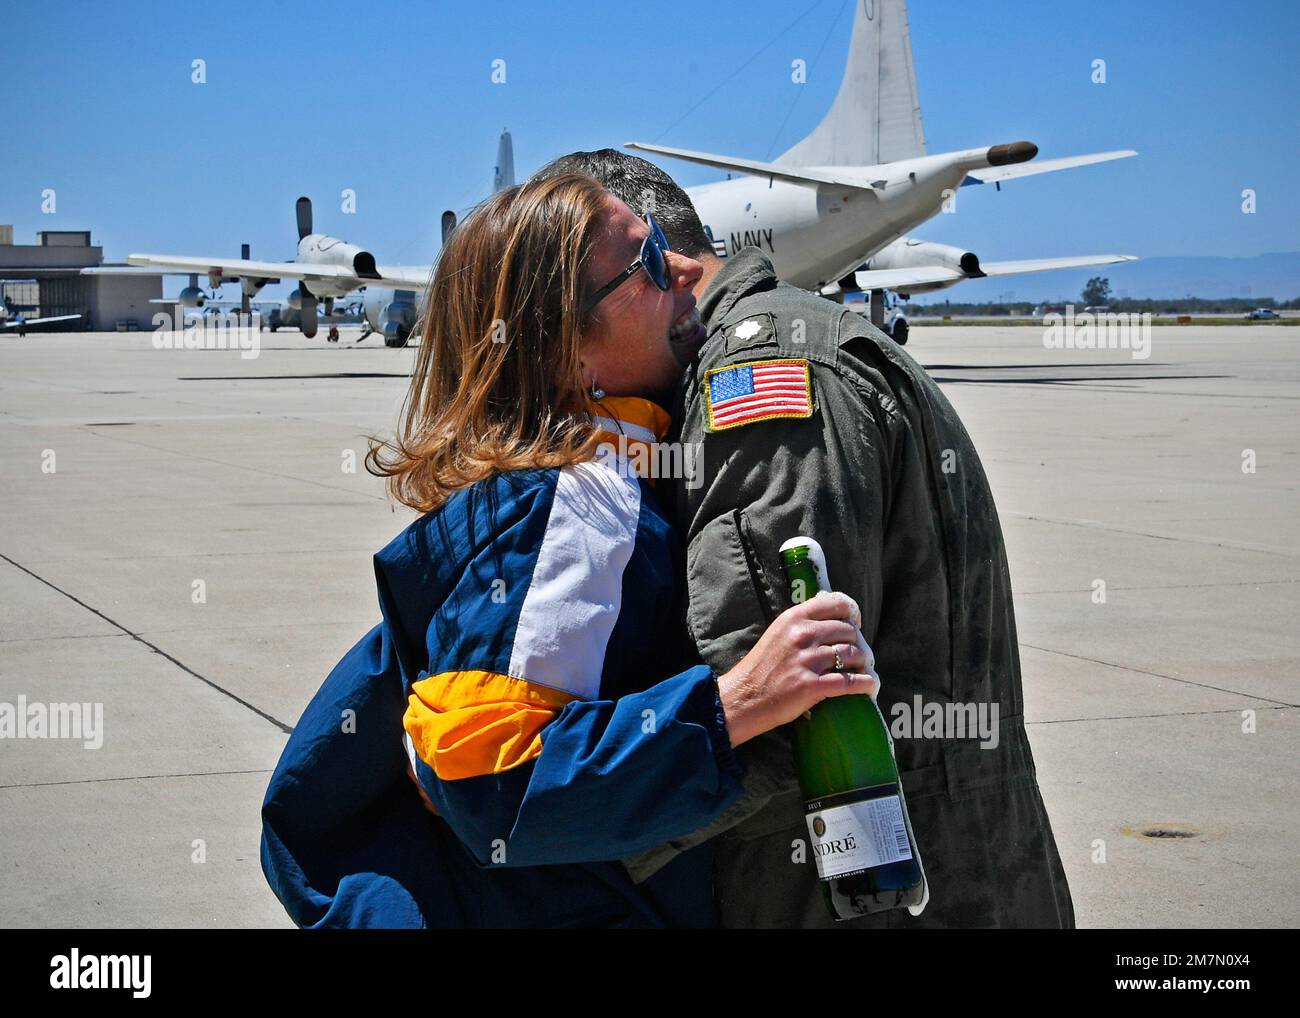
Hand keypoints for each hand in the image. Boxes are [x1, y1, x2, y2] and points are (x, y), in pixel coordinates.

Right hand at [716, 591, 879, 746]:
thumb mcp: (777, 633)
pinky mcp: (812, 685)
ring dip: (862, 663)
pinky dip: (865, 684)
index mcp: (793, 618)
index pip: (835, 605)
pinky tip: (869, 686)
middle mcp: (802, 635)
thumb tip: (832, 621)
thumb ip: (801, 624)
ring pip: (852, 654)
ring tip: (862, 669)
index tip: (854, 625)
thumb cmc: (760, 667)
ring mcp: (808, 660)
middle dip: (857, 642)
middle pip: (848, 631)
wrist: (743, 697)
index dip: (851, 615)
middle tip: (858, 654)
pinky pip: (850, 682)